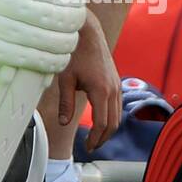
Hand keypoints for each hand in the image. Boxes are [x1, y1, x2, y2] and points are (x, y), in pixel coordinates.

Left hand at [55, 13, 120, 149]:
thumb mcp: (65, 79)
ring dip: (108, 129)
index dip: (95, 139)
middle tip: (91, 147)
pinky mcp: (116, 81)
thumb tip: (63, 123)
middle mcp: (113, 90)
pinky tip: (101, 120)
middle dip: (103, 138)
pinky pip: (118, 105)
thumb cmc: (74, 54)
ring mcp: (117, 85)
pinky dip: (112, 117)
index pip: (101, 124)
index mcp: (101, 91)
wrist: (88, 34)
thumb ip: (66, 103)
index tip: (87, 147)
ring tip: (96, 137)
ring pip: (118, 115)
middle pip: (113, 123)